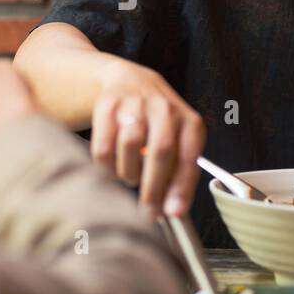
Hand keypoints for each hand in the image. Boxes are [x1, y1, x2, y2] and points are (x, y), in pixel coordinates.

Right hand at [91, 60, 204, 218]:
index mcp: (189, 121)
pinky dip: (106, 166)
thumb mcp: (177, 140)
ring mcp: (135, 103)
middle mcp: (164, 108)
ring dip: (128, 173)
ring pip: (130, 146)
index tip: (173, 212)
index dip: (181, 188)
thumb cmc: (158, 123)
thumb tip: (172, 209)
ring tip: (130, 176)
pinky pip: (103, 146)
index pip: (189, 157)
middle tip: (148, 213)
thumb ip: (177, 172)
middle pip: (160, 152)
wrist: (129, 81)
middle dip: (153, 188)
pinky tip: (111, 167)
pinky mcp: (108, 105)